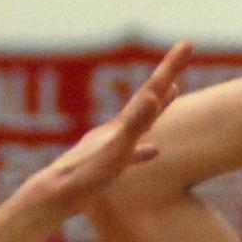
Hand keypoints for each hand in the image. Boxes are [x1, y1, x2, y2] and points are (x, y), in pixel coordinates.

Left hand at [21, 45, 193, 217]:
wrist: (52, 198)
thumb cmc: (85, 177)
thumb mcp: (116, 151)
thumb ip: (134, 125)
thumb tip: (154, 95)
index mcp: (121, 124)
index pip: (152, 89)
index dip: (171, 66)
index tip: (189, 43)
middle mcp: (115, 129)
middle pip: (148, 96)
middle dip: (168, 74)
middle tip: (184, 52)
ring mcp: (109, 144)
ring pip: (140, 120)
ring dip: (157, 105)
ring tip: (173, 91)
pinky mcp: (105, 164)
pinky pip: (131, 152)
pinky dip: (144, 148)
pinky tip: (153, 151)